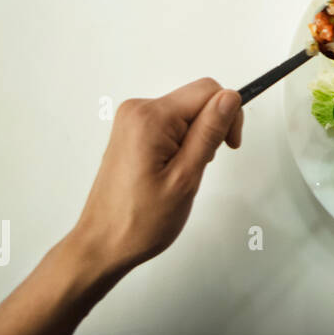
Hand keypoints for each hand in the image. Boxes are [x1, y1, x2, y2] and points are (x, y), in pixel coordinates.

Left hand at [68, 79, 243, 280]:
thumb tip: (230, 97)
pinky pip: (171, 123)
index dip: (229, 115)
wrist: (103, 243)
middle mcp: (137, 111)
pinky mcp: (132, 132)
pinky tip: (175, 168)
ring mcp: (132, 121)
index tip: (229, 144)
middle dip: (213, 126)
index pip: (208, 90)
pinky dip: (182, 141)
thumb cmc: (139, 220)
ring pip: (186, 112)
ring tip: (185, 171)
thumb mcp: (186, 177)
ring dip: (197, 137)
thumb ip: (209, 132)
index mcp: (150, 118)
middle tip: (205, 163)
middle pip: (197, 98)